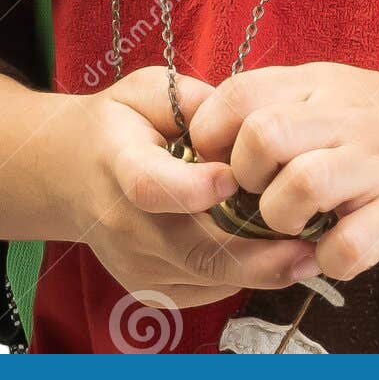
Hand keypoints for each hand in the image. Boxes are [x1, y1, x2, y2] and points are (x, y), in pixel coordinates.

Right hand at [62, 67, 320, 307]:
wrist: (70, 172)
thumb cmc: (121, 123)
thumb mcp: (149, 89)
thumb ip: (195, 101)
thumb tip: (245, 122)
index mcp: (117, 163)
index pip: (151, 186)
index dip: (194, 188)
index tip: (237, 176)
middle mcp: (121, 223)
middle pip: (190, 250)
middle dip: (254, 255)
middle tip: (308, 248)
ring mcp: (132, 263)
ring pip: (205, 277)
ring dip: (259, 270)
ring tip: (307, 254)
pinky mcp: (146, 287)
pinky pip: (203, 290)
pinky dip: (241, 277)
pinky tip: (275, 258)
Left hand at [187, 61, 378, 282]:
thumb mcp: (333, 91)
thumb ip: (276, 104)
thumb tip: (207, 133)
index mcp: (319, 86)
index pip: (240, 93)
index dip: (213, 132)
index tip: (218, 159)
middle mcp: (345, 119)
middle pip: (262, 136)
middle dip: (244, 176)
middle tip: (257, 192)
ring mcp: (374, 167)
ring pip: (299, 188)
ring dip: (281, 218)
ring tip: (294, 222)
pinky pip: (346, 248)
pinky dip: (328, 259)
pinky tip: (332, 249)